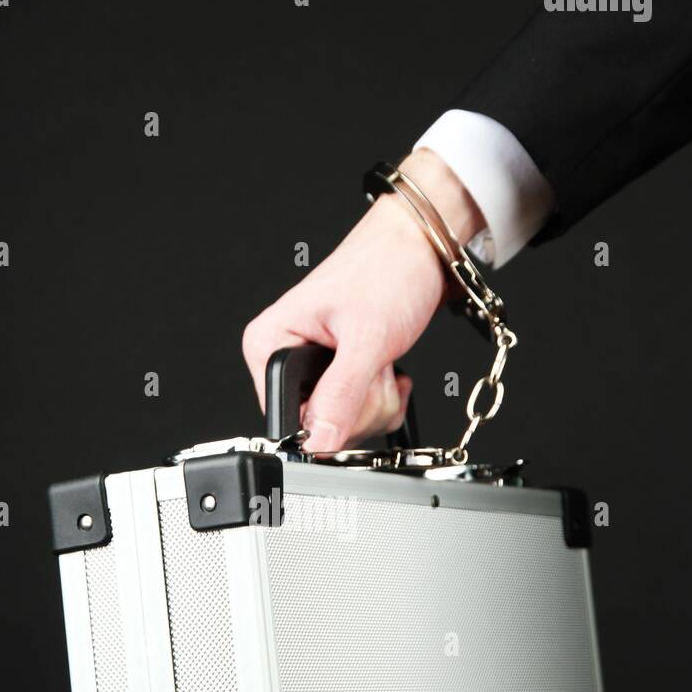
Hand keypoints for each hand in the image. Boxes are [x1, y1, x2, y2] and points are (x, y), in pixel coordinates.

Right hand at [242, 147, 484, 450]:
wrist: (421, 247)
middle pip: (316, 427)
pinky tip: (388, 367)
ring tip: (382, 358)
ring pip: (342, 425)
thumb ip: (341, 396)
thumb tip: (318, 444)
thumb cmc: (388, 269)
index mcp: (270, 343)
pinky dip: (384, 399)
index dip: (324, 420)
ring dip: (376, 400)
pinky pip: (360, 416)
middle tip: (375, 365)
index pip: (284, 419)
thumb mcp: (366, 338)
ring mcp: (313, 369)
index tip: (354, 393)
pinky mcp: (338, 374)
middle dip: (360, 406)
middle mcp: (285, 356)